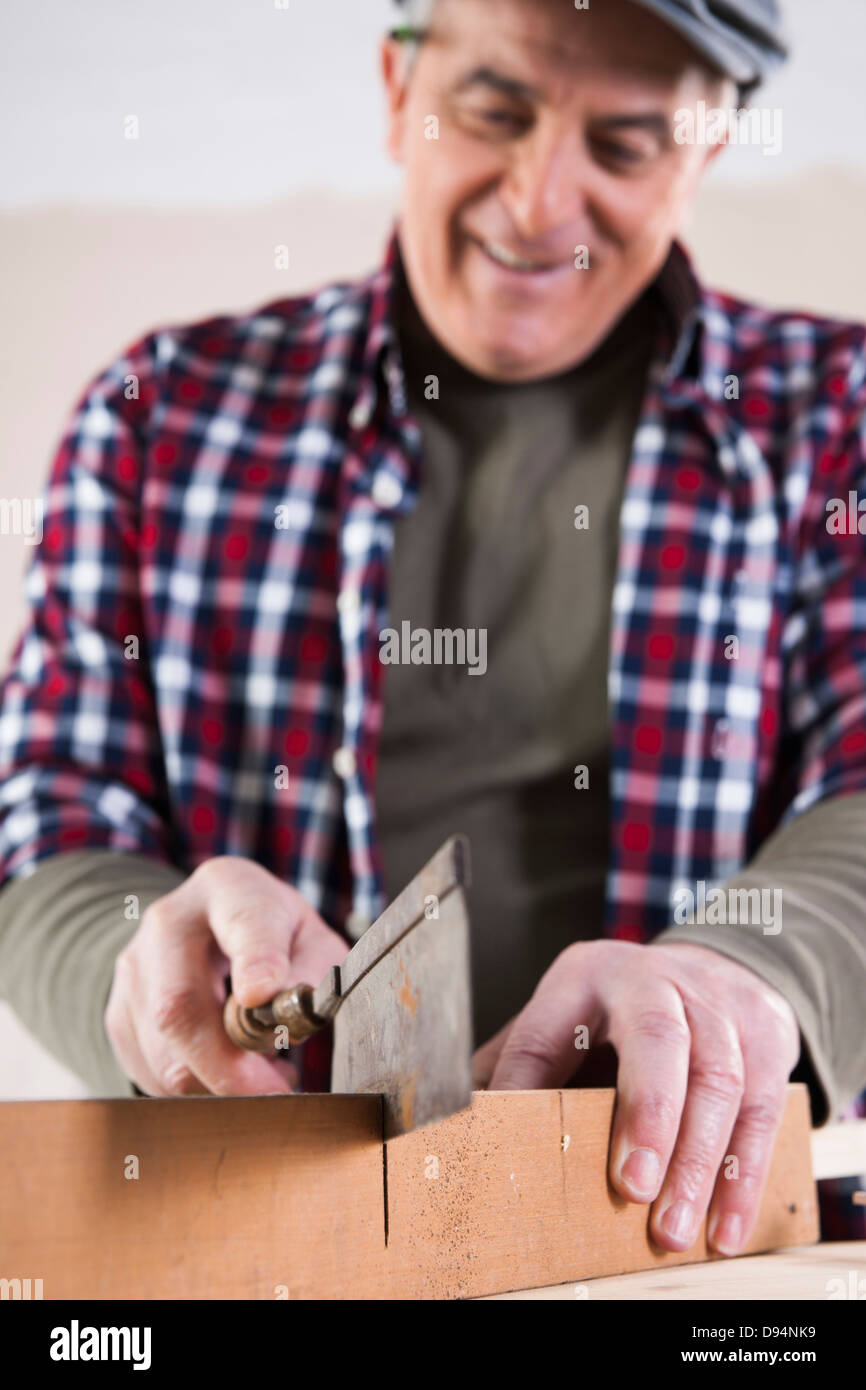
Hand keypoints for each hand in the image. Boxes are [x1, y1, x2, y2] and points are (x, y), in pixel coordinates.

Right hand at [105, 856, 348, 1096]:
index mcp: (229, 889)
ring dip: (217, 1085)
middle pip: (180, 1004)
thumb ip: (315, 968)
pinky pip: (150, 1074)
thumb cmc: (269, 934)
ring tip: (260, 1077)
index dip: (254, 960)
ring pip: (163, 1053)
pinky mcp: (117, 1015)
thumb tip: (295, 1014)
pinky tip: (227, 1075)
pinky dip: (195, 1091)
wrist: (202, 926)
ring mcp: (133, 970)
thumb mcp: (308, 934)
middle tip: (274, 1093)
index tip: (263, 995)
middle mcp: (168, 923)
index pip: (242, 921)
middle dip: (228, 1065)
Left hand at [472, 940, 800, 1256]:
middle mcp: (658, 980)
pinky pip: (763, 1110)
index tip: (532, 1143)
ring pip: (719, 1079)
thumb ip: (521, 1064)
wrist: (711, 967)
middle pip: (659, 1040)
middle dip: (651, 1116)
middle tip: (634, 1189)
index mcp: (588, 973)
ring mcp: (718, 1006)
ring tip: (673, 1230)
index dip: (539, 1080)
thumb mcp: (559, 1015)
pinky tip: (725, 1227)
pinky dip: (744, 1175)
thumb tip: (469, 1126)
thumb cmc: (617, 1010)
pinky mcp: (764, 1039)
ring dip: (700, 1164)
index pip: (557, 1026)